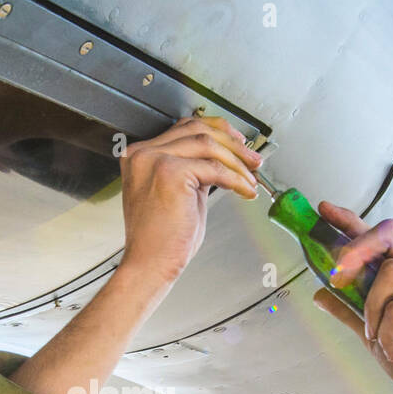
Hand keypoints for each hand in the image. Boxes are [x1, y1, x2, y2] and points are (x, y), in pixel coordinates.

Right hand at [117, 116, 260, 285]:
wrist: (149, 265)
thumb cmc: (162, 239)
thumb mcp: (179, 194)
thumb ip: (193, 170)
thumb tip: (224, 157)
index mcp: (140, 156)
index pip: (183, 128)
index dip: (217, 131)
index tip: (238, 143)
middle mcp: (143, 153)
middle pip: (196, 129)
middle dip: (232, 142)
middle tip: (253, 159)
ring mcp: (154, 160)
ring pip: (208, 145)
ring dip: (237, 161)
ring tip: (251, 178)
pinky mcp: (170, 173)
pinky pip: (214, 168)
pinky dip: (235, 179)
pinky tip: (245, 190)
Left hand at [310, 203, 392, 393]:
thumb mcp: (379, 336)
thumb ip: (352, 313)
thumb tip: (320, 293)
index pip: (383, 236)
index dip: (352, 221)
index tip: (325, 211)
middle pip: (389, 233)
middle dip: (354, 249)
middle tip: (335, 276)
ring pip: (390, 271)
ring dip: (372, 308)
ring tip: (378, 336)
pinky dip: (387, 332)